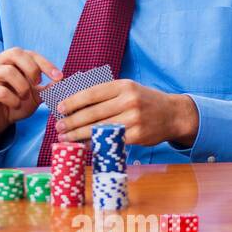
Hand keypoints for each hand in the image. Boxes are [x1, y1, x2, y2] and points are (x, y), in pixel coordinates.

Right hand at [0, 48, 62, 147]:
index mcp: (9, 60)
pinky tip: (15, 105)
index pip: (28, 53)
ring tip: (25, 97)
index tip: (59, 77)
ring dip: (22, 87)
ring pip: (7, 71)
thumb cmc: (15, 103)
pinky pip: (1, 91)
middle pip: (14, 53)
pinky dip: (13, 100)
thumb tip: (63, 81)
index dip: (45, 63)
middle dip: (32, 69)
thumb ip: (48, 88)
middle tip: (38, 84)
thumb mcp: (35, 95)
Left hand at [56, 79, 198, 147]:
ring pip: (99, 128)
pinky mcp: (137, 136)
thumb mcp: (127, 89)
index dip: (73, 101)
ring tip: (65, 138)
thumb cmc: (144, 100)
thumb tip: (73, 99)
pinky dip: (94, 144)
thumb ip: (105, 93)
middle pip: (92, 113)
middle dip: (72, 121)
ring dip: (78, 135)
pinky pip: (110, 141)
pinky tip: (83, 145)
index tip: (59, 108)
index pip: (91, 93)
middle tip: (58, 127)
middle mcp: (129, 101)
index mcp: (123, 86)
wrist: (173, 114)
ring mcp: (134, 119)